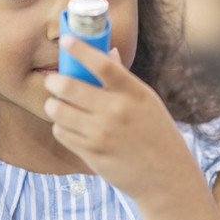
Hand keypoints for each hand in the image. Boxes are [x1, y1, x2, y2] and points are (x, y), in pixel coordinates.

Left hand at [44, 35, 199, 202]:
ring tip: (56, 104)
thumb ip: (123, 79)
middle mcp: (117, 111)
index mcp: (135, 93)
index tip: (66, 40)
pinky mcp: (92, 154)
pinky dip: (61, 127)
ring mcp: (102, 134)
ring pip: (59, 111)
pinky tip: (68, 125)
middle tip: (52, 80)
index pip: (102, 64)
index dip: (80, 49)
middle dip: (54, 81)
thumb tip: (107, 52)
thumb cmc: (157, 135)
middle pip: (70, 86)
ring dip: (53, 105)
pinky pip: (62, 133)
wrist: (167, 179)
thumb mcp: (147, 102)